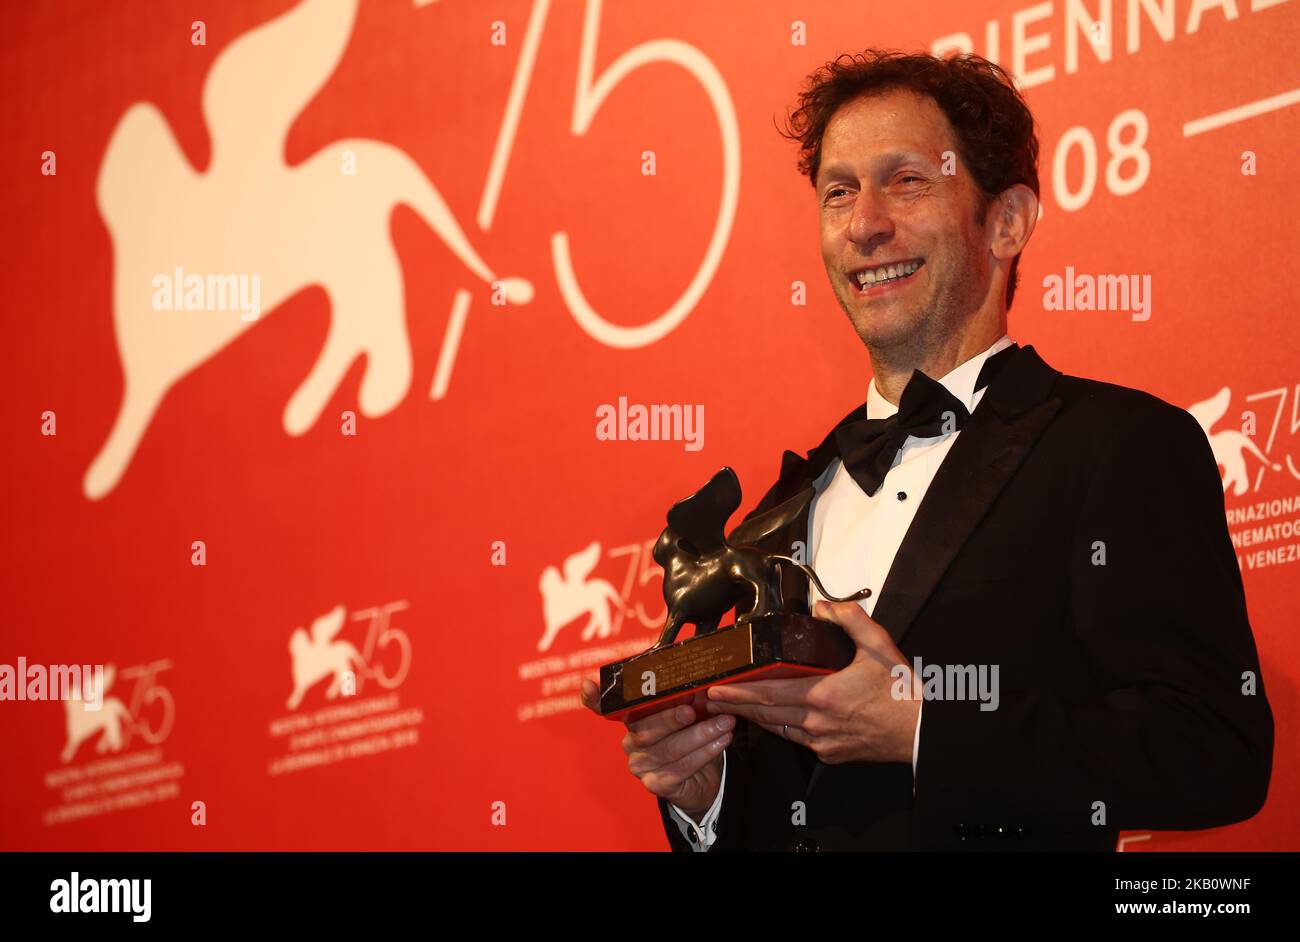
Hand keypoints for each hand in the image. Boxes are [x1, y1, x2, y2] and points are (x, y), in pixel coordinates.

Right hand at [581, 679, 730, 816]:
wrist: (706, 777)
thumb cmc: (693, 736)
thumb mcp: (692, 711)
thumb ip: (687, 695)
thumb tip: (699, 680)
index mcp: (633, 719)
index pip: (606, 707)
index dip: (595, 698)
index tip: (589, 684)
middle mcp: (630, 742)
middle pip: (646, 729)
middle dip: (674, 717)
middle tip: (696, 707)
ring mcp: (641, 766)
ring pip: (669, 749)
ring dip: (701, 735)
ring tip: (725, 723)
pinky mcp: (656, 784)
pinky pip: (680, 769)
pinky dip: (704, 753)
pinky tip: (721, 742)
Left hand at [704, 600, 920, 764]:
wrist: (922, 732)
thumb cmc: (901, 692)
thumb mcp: (878, 645)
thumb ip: (849, 619)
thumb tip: (822, 607)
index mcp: (823, 695)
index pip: (769, 693)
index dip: (739, 692)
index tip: (716, 688)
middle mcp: (817, 722)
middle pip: (765, 714)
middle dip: (735, 705)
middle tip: (711, 698)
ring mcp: (822, 742)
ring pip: (778, 728)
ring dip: (754, 717)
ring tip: (732, 707)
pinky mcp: (830, 754)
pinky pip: (796, 739)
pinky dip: (779, 727)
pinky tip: (771, 719)